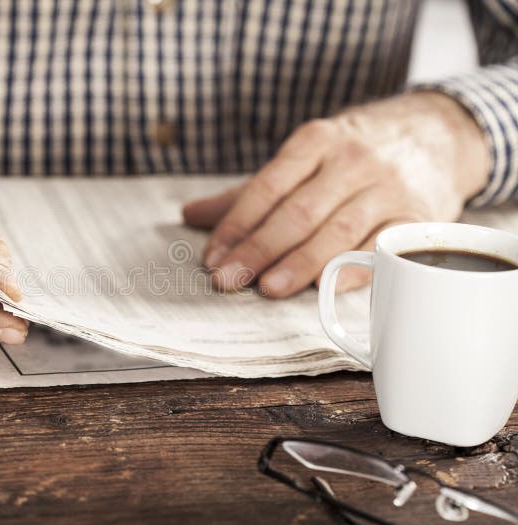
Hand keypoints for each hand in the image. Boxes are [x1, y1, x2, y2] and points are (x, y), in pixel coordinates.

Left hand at [183, 92, 489, 296]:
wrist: (436, 134)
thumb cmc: (351, 155)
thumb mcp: (302, 158)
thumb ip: (247, 192)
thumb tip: (190, 215)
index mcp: (315, 141)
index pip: (266, 187)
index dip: (236, 225)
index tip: (212, 258)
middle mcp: (351, 161)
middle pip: (297, 212)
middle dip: (258, 250)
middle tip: (227, 281)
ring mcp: (387, 188)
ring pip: (337, 230)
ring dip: (300, 263)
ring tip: (267, 288)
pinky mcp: (417, 216)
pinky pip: (382, 247)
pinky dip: (353, 269)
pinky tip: (327, 288)